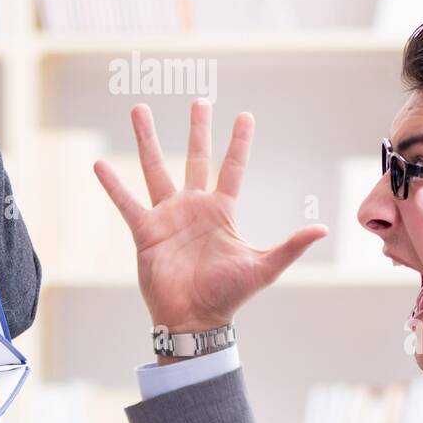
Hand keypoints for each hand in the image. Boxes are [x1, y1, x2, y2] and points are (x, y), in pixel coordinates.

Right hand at [93, 100, 327, 362]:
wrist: (194, 321)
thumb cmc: (228, 296)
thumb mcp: (263, 267)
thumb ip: (290, 246)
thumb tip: (324, 229)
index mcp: (222, 211)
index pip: (233, 168)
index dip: (239, 142)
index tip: (245, 115)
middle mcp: (194, 206)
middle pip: (196, 157)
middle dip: (198, 129)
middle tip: (200, 100)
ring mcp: (168, 216)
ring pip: (155, 168)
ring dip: (148, 139)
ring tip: (139, 109)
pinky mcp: (145, 231)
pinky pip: (126, 202)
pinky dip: (112, 184)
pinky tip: (98, 164)